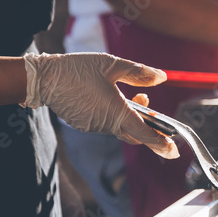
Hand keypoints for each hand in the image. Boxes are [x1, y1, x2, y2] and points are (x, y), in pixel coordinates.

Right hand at [22, 53, 178, 158]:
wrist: (44, 79)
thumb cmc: (78, 70)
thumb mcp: (113, 65)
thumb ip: (139, 72)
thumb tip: (162, 78)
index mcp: (117, 112)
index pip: (145, 133)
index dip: (161, 142)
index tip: (173, 151)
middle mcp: (106, 125)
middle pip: (135, 133)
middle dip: (149, 124)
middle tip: (150, 106)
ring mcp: (93, 127)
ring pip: (121, 127)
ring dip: (131, 116)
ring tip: (136, 96)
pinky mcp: (84, 124)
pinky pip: (106, 124)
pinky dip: (116, 115)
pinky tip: (112, 99)